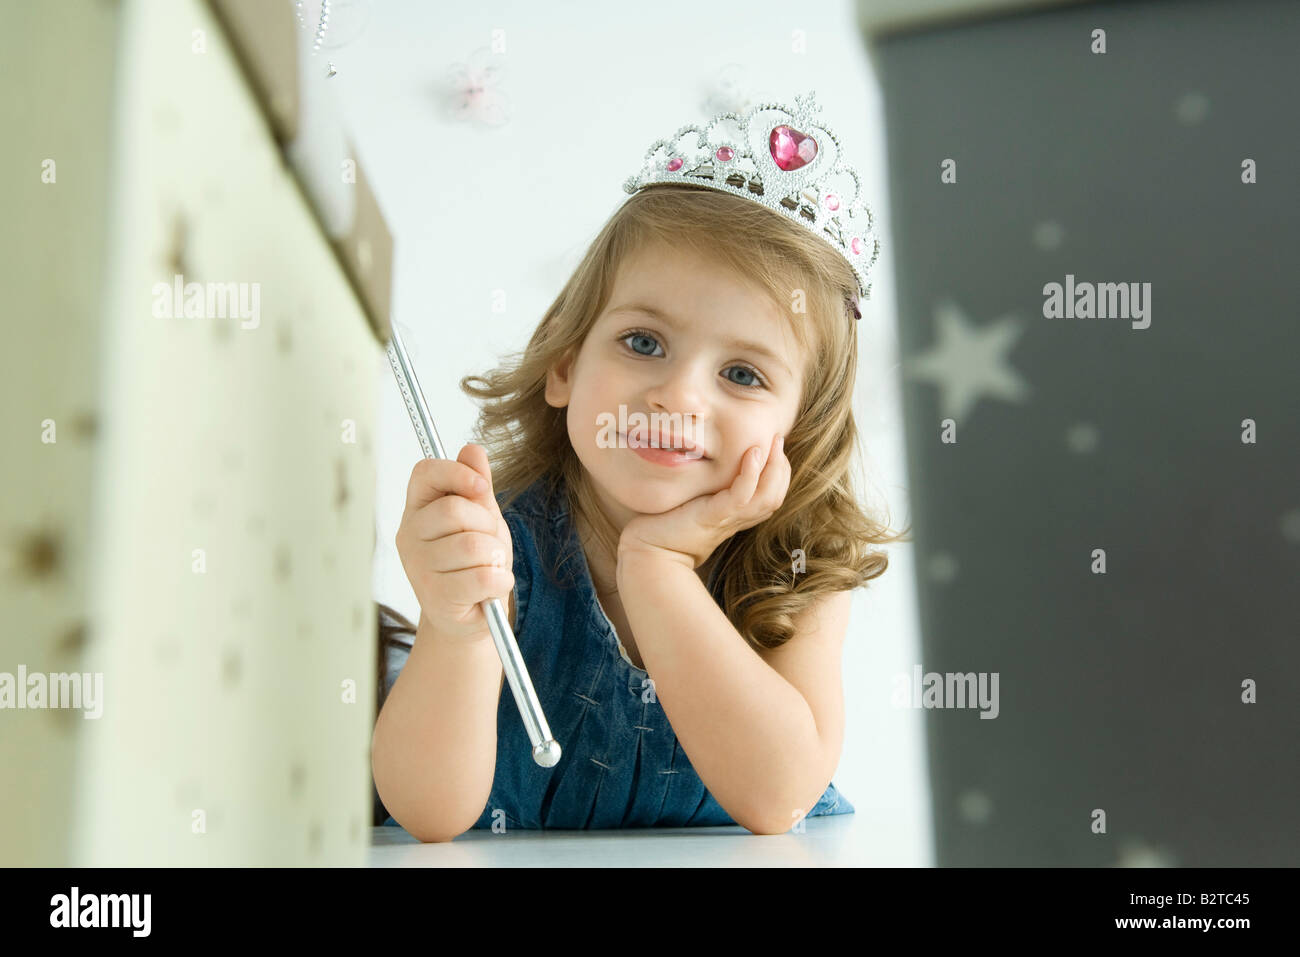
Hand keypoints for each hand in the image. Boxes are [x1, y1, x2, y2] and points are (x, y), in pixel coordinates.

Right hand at [394, 443, 513, 643]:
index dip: (457, 473)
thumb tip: (472, 449)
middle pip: (454, 510)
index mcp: (418, 508)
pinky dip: (500, 581)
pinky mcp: (436, 598)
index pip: (424, 472)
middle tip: (490, 543)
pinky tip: (493, 587)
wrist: (473, 615)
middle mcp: (410, 535)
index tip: (482, 488)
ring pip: (472, 546)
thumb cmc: (476, 562)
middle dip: (487, 526)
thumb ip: (476, 486)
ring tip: (489, 567)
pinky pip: (483, 577)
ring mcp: (419, 568)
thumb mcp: (481, 517)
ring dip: (495, 557)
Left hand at [618, 433, 789, 570]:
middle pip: (775, 495)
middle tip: (777, 438)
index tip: (773, 446)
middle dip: (782, 466)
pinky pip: (742, 495)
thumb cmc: (663, 527)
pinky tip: (752, 453)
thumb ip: (702, 488)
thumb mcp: (690, 502)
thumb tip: (699, 460)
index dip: (778, 471)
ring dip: (773, 467)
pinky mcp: (714, 516)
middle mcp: (736, 518)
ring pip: (767, 496)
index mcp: (734, 516)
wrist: (648, 553)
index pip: (770, 495)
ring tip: (770, 441)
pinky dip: (751, 474)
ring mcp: (727, 518)